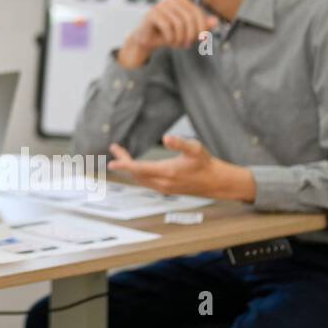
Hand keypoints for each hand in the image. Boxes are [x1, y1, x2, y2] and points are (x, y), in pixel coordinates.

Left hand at [107, 134, 255, 200]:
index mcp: (167, 172)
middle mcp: (162, 183)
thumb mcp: (195, 149)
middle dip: (123, 161)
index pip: (139, 169)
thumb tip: (167, 138)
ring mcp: (163, 188)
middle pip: (136, 173)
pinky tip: (133, 165)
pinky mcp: (165, 189)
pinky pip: (145, 182)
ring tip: (120, 152)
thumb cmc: (205, 163)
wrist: (216, 182)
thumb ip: (180, 143)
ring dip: (129, 167)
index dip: (124, 165)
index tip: (111, 162)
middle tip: (115, 147)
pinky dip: (136, 173)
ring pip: (139, 179)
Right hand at [119, 0, 218, 67]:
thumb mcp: (188, 31)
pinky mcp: (151, 14)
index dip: (202, 28)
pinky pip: (167, 26)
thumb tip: (216, 21)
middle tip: (187, 45)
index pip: (197, 13)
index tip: (200, 40)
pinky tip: (170, 42)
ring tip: (178, 44)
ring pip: (178, 23)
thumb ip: (202, 26)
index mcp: (181, 0)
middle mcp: (171, 0)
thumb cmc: (169, 34)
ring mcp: (160, 6)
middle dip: (190, 34)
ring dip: (180, 38)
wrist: (147, 40)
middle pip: (189, 18)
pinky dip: (171, 37)